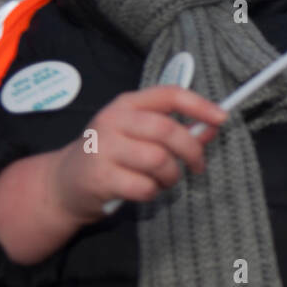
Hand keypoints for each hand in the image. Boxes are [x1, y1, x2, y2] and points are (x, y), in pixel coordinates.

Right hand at [49, 85, 226, 220]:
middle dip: (191, 151)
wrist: (63, 184)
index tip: (223, 118)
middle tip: (197, 166)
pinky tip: (144, 190)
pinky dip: (152, 192)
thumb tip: (212, 127)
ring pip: (158, 159)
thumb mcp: (139, 135)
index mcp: (127, 104)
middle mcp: (113, 120)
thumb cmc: (111, 156)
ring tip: (165, 180)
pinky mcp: (99, 176)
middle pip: (167, 130)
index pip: (169, 94)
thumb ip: (176, 129)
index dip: (200, 105)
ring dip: (171, 175)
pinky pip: (143, 186)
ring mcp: (103, 148)